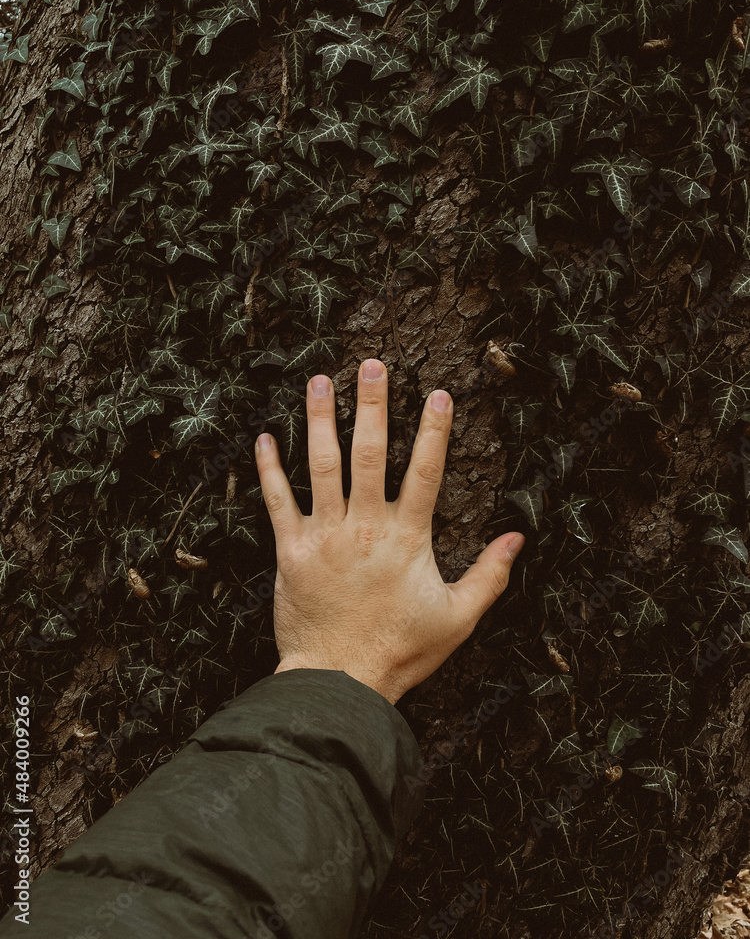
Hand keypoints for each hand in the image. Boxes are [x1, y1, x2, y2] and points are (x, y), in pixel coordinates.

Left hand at [255, 358, 524, 704]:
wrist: (338, 683)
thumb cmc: (400, 652)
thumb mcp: (458, 619)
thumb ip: (489, 576)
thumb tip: (517, 538)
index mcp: (407, 538)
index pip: (427, 472)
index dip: (435, 431)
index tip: (439, 394)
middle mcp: (365, 526)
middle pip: (370, 453)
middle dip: (372, 405)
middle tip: (371, 365)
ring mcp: (325, 535)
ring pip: (321, 465)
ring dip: (320, 420)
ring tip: (319, 381)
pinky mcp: (291, 551)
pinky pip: (277, 501)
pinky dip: (269, 469)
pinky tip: (264, 438)